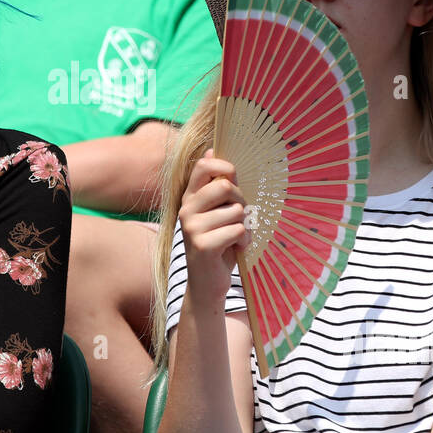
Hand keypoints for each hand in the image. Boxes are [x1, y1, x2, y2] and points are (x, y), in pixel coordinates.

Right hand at [178, 152, 248, 306]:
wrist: (206, 283)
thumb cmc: (217, 243)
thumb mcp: (215, 211)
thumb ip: (214, 184)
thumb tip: (211, 148)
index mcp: (189, 197)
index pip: (204, 165)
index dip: (225, 167)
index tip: (234, 181)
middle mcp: (186, 209)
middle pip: (225, 185)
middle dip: (242, 201)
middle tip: (240, 217)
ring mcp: (192, 227)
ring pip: (236, 211)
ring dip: (245, 226)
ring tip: (236, 238)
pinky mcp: (203, 245)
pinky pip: (238, 230)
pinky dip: (245, 240)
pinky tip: (236, 249)